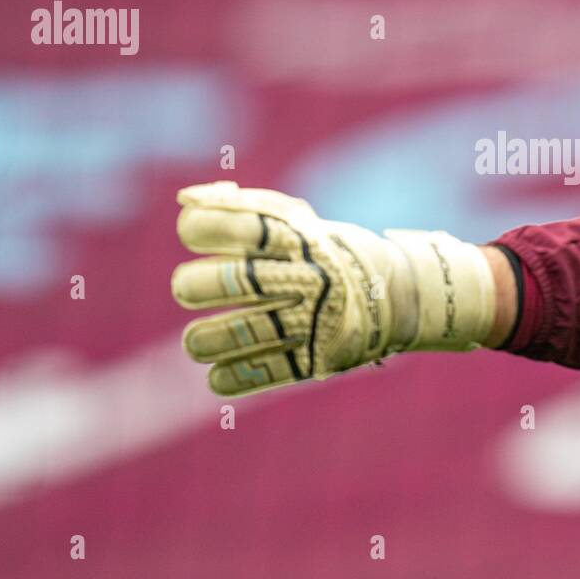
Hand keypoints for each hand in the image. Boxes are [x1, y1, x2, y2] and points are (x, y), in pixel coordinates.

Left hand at [170, 181, 495, 395]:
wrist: (394, 296)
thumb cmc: (322, 251)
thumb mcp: (292, 219)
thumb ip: (237, 206)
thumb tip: (185, 201)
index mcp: (298, 238)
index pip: (240, 227)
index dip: (201, 228)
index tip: (194, 234)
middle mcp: (307, 278)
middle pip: (234, 282)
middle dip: (194, 285)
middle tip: (187, 288)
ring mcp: (314, 321)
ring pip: (242, 334)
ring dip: (204, 340)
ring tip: (196, 342)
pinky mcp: (317, 359)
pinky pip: (263, 374)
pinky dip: (230, 377)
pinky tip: (218, 373)